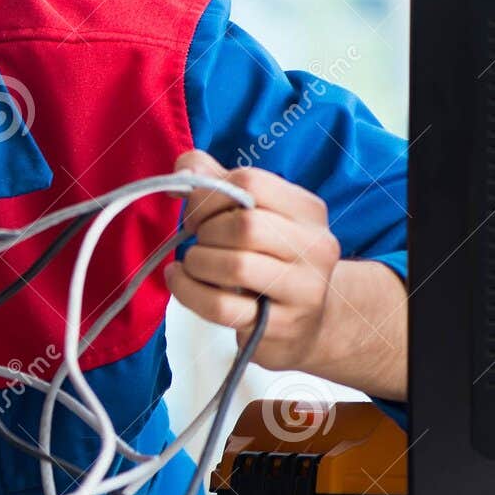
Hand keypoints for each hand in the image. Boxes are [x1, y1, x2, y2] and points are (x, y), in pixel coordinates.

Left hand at [164, 150, 341, 372]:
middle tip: (199, 242)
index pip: (252, 182)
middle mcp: (315, 247)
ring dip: (197, 262)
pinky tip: (180, 281)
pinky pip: (220, 307)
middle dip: (206, 232)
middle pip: (245, 224)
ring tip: (192, 265)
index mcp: (308, 211)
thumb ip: (217, 182)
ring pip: (236, 266)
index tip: (198, 214)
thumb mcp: (254, 215)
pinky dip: (188, 291)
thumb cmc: (270, 260)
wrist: (307, 324)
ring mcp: (303, 290)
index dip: (211, 195)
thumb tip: (184, 168)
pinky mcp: (280, 327)